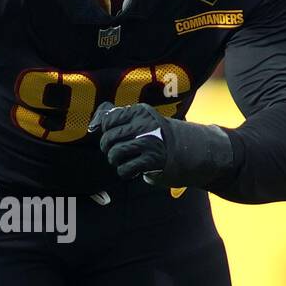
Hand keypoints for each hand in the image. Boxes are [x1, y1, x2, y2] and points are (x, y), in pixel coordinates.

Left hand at [88, 102, 232, 187]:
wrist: (191, 152)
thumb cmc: (160, 137)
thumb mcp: (143, 121)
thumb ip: (119, 117)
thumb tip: (94, 121)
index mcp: (140, 112)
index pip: (109, 120)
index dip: (106, 132)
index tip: (115, 138)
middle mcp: (144, 125)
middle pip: (109, 138)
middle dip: (109, 149)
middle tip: (118, 153)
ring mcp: (149, 142)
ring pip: (114, 153)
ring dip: (116, 161)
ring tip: (124, 162)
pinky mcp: (152, 161)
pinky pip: (124, 169)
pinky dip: (125, 172)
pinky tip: (133, 170)